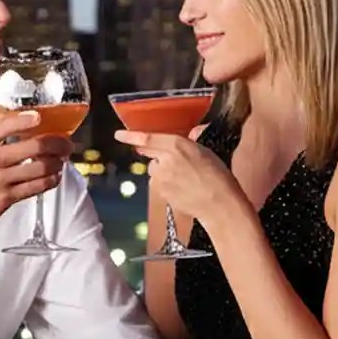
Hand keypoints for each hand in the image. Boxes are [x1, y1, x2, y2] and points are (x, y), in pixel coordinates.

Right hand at [0, 111, 73, 234]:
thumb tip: (14, 137)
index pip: (3, 126)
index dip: (24, 120)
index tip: (39, 116)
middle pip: (32, 146)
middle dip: (56, 144)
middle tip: (65, 144)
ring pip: (39, 167)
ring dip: (56, 164)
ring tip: (61, 161)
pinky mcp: (5, 198)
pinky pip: (35, 187)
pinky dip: (49, 181)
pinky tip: (54, 178)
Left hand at [113, 130, 245, 226]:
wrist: (219, 204)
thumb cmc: (218, 175)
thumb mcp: (206, 151)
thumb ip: (189, 142)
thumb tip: (189, 134)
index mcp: (176, 145)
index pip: (147, 138)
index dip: (130, 136)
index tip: (118, 135)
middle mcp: (165, 160)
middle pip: (152, 156)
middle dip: (159, 157)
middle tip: (178, 164)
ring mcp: (161, 179)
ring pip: (156, 171)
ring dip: (164, 172)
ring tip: (185, 178)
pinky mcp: (161, 193)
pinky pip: (160, 185)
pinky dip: (168, 185)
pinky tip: (183, 189)